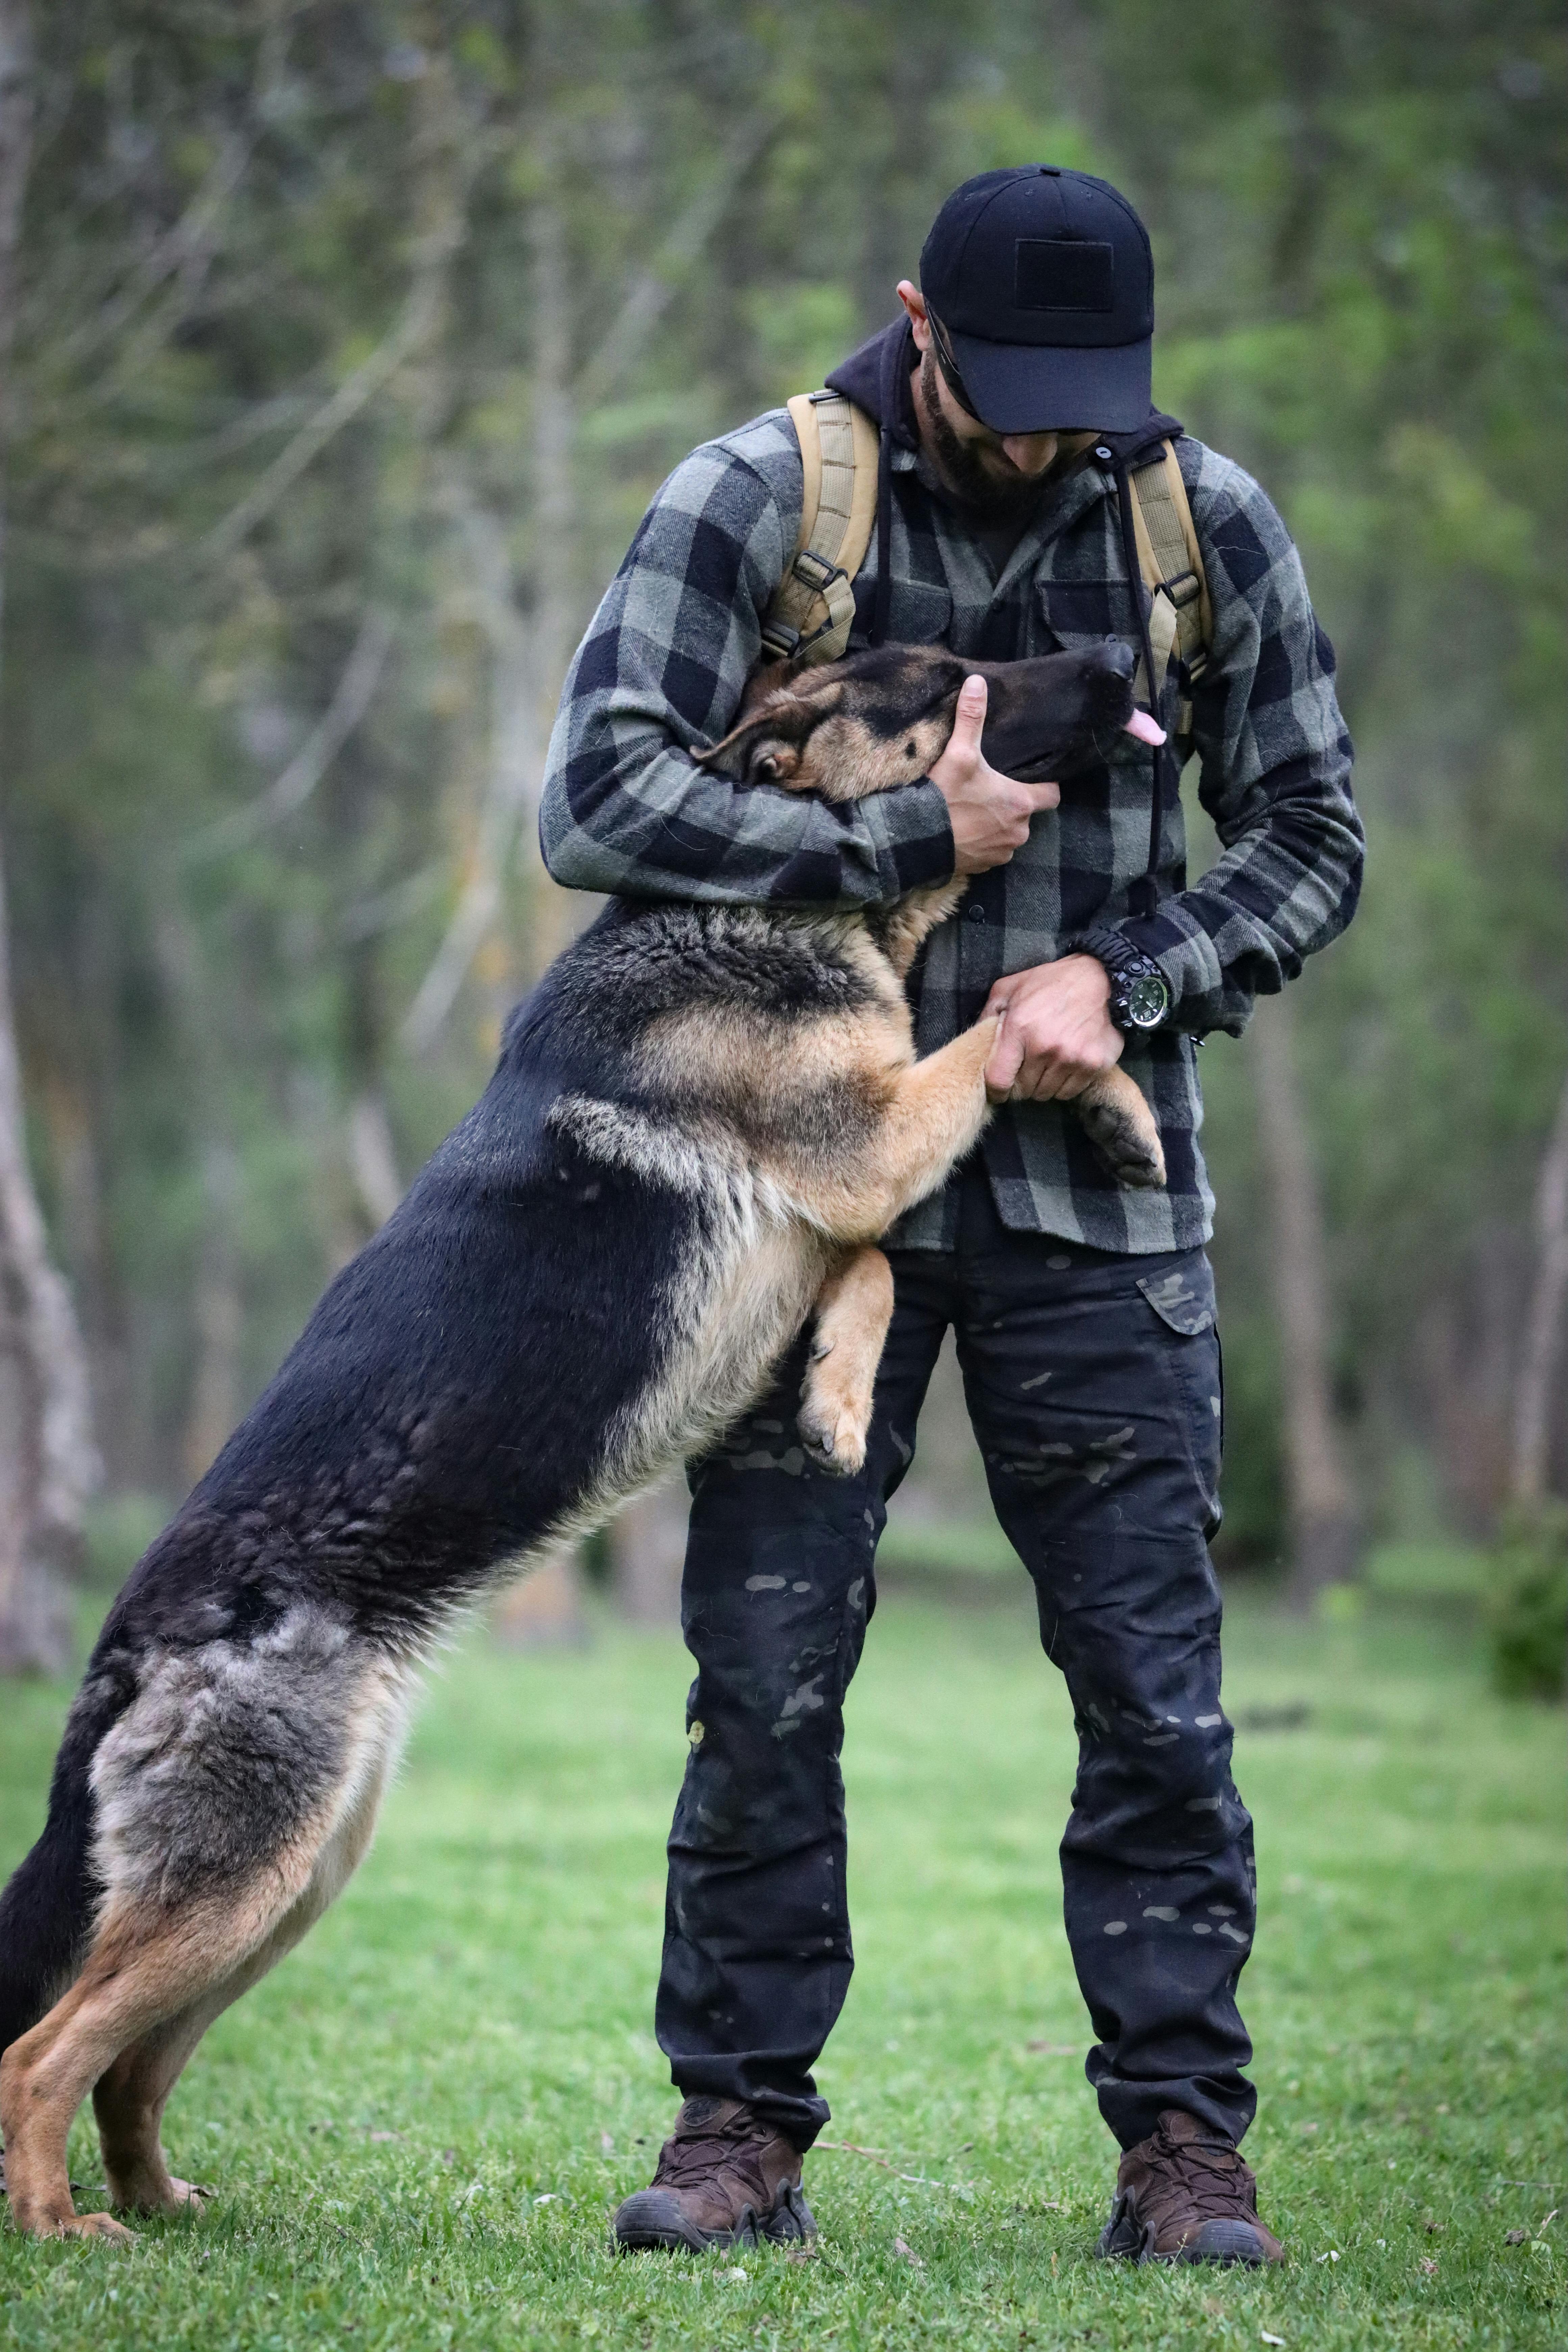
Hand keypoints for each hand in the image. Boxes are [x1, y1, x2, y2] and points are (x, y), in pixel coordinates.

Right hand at [929, 674, 1059, 875]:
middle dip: (1012, 803)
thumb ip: (971, 718)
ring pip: (1008, 833)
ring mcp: (1001, 853)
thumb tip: (977, 681)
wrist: (914, 840)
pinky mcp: (982, 867)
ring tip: (973, 810)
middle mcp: (1018, 832)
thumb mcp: (959, 753)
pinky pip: (991, 851)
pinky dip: (981, 842)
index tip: (1029, 777)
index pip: (1051, 795)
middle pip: (1026, 813)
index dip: (1044, 785)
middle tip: (990, 790)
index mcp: (1021, 804)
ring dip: (997, 824)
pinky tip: (963, 830)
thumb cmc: (943, 796)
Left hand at [983, 955, 1122, 1102]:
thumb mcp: (1010, 987)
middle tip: (1028, 1068)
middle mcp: (1045, 1047)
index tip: (999, 1091)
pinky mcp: (1094, 1065)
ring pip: (1047, 1093)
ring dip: (1044, 1084)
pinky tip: (1066, 1065)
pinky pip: (1070, 1091)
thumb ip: (989, 1013)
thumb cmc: (1050, 982)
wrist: (1099, 978)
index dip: (996, 1091)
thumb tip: (977, 1040)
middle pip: (1025, 1090)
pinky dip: (1065, 1084)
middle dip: (1023, 1083)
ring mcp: (1072, 1058)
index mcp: (1019, 1028)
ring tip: (1047, 1064)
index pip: (999, 1079)